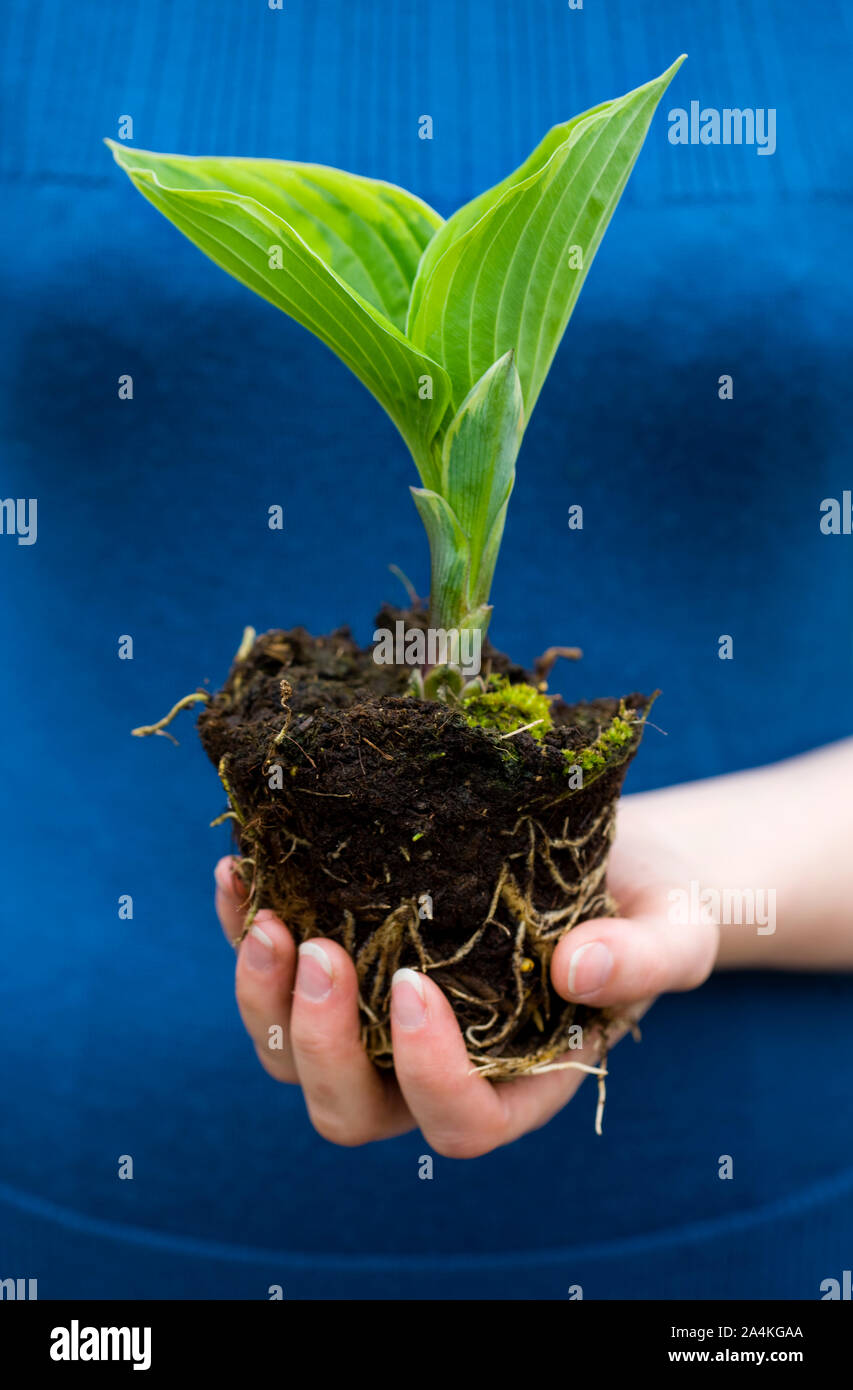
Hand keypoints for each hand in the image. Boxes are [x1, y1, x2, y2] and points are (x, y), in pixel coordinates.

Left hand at [213, 811, 718, 1155]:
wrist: (603, 852)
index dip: (427, 1074)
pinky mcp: (347, 963)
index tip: (412, 986)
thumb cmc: (645, 899)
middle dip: (317, 1043)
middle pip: (352, 1108)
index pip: (462, 1122)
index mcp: (520, 1079)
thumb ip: (649, 958)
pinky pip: (275, 974)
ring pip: (292, 1056)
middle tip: (317, 949)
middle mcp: (436, 1068)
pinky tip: (237, 872)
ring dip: (263, 997)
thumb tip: (578, 973)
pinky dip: (245, 931)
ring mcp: (380, 1023)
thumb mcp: (678, 923)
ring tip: (267, 914)